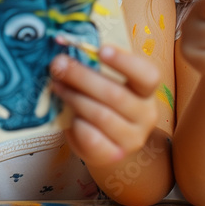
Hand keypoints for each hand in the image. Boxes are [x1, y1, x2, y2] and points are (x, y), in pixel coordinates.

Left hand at [50, 41, 158, 166]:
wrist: (105, 144)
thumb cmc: (103, 104)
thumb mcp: (104, 83)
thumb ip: (93, 67)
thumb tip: (65, 50)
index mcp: (146, 91)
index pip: (147, 75)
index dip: (125, 61)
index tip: (101, 50)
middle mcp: (146, 115)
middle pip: (115, 94)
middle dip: (82, 77)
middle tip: (59, 64)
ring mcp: (133, 138)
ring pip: (100, 115)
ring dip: (74, 97)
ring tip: (57, 85)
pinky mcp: (115, 155)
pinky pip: (91, 137)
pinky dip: (76, 124)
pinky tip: (69, 116)